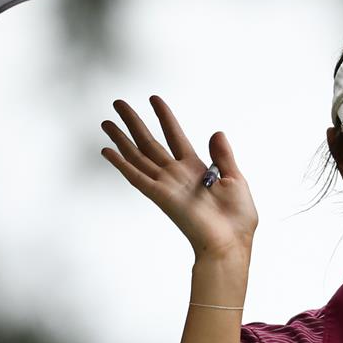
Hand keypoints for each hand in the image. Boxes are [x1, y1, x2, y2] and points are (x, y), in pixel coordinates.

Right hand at [100, 96, 256, 258]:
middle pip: (149, 143)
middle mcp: (176, 175)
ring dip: (120, 139)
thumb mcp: (236, 179)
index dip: (164, 117)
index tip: (154, 99)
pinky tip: (106, 151)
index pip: (175, 136)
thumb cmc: (236, 219)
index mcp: (195, 169)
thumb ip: (223, 156)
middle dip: (133, 122)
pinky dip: (120, 164)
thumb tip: (216, 132)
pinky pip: (136, 177)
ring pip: (137, 156)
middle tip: (118, 104)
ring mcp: (166, 185)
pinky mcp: (160, 197)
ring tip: (106, 122)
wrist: (231, 242)